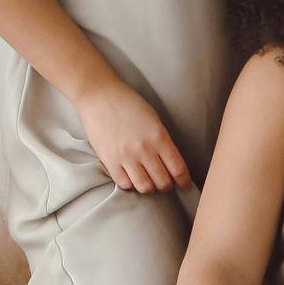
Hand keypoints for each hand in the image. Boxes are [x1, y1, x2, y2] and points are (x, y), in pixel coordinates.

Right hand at [77, 76, 193, 195]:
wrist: (99, 97)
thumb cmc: (128, 105)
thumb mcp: (154, 120)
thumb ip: (163, 142)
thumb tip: (171, 164)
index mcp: (159, 137)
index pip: (178, 169)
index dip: (184, 181)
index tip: (184, 185)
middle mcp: (144, 149)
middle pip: (163, 182)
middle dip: (167, 185)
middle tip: (165, 182)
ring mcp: (126, 157)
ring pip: (145, 187)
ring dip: (150, 187)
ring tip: (148, 181)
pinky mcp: (109, 161)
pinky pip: (125, 184)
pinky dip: (131, 184)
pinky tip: (132, 176)